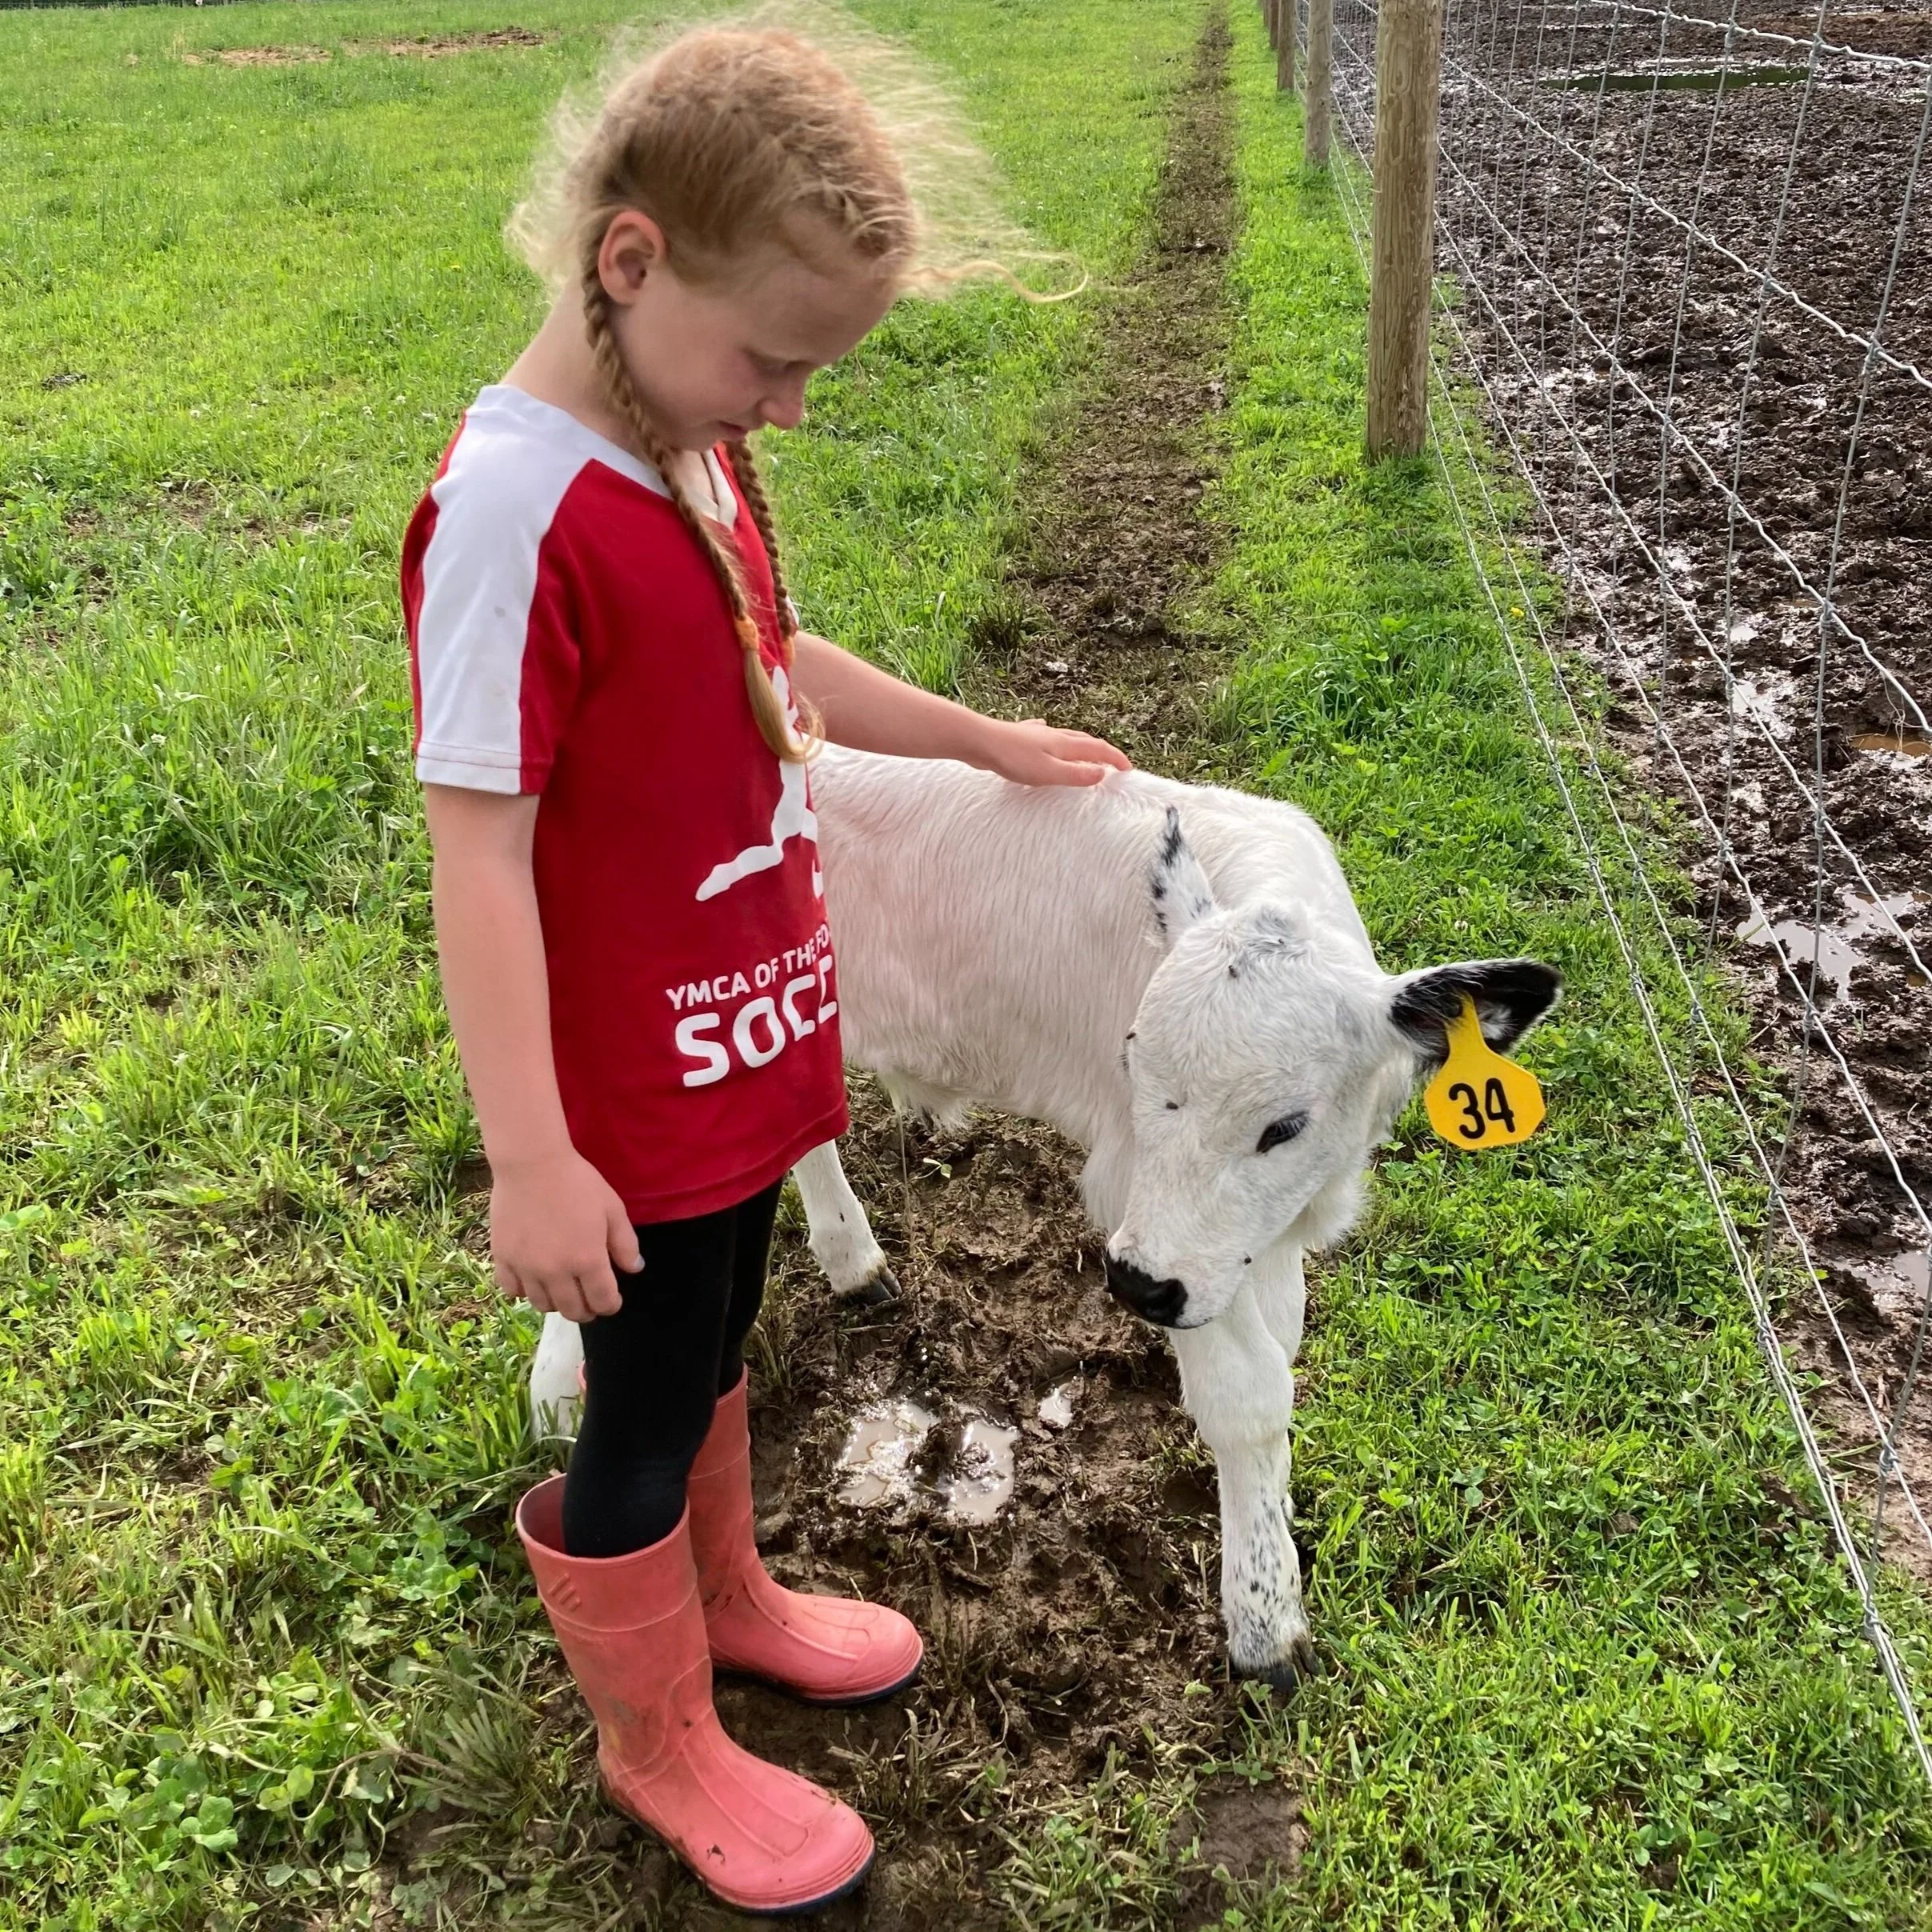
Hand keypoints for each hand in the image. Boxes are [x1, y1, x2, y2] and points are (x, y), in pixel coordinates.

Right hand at [487, 1148, 642, 1323]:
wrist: (532, 1164)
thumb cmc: (577, 1182)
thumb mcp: (612, 1209)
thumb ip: (625, 1243)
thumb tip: (634, 1269)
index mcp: (588, 1260)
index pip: (603, 1301)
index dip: (611, 1305)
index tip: (612, 1300)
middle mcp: (556, 1272)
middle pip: (573, 1311)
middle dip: (586, 1310)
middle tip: (589, 1301)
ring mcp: (526, 1268)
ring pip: (542, 1305)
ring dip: (557, 1303)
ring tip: (563, 1290)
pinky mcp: (503, 1258)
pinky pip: (512, 1290)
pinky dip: (524, 1290)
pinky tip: (532, 1278)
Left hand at [979, 718, 1132, 787]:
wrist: (979, 740)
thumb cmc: (1013, 758)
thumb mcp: (1049, 773)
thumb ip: (1076, 774)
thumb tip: (1101, 773)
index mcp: (1064, 744)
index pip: (1098, 749)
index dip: (1115, 758)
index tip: (1128, 769)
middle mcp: (1053, 735)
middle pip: (1084, 740)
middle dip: (1101, 751)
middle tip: (1111, 763)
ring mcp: (1036, 734)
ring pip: (1064, 737)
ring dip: (1079, 745)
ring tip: (1085, 752)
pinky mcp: (1020, 736)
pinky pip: (1042, 734)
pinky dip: (1051, 736)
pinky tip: (1044, 729)